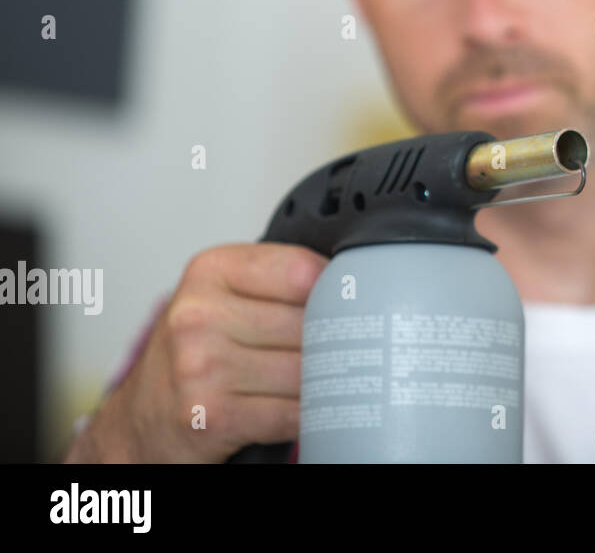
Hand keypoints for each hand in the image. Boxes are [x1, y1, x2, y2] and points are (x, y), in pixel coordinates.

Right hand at [65, 243, 326, 462]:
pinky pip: (294, 413)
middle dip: (335, 342)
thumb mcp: (225, 294)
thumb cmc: (197, 349)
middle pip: (310, 324)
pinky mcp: (213, 416)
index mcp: (211, 271)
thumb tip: (356, 287)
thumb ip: (279, 281)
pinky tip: (304, 409)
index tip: (347, 304)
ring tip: (322, 379)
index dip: (335, 292)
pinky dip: (311, 414)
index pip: (304, 271)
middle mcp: (199, 315)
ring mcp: (202, 367)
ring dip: (326, 382)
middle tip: (343, 348)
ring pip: (307, 371)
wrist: (143, 418)